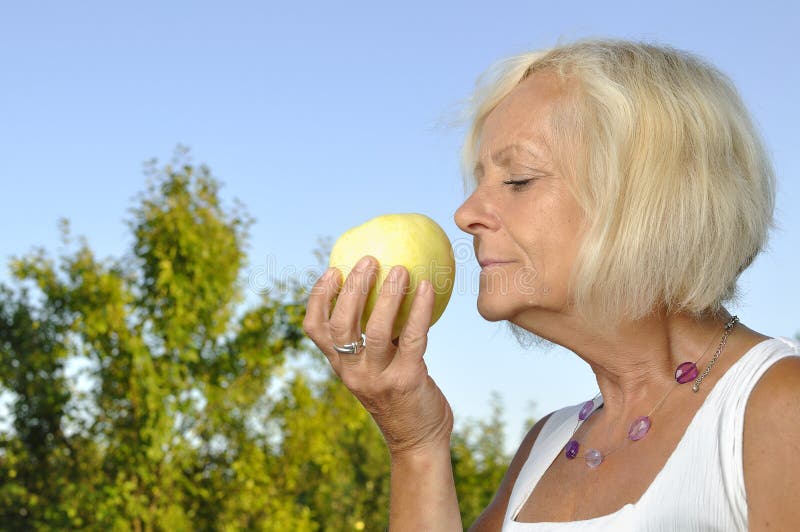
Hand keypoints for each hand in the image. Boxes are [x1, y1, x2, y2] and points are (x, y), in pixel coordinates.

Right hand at [303, 255, 453, 454]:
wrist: (418, 441)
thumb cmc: (401, 396)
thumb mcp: (378, 369)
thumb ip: (377, 339)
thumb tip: (389, 289)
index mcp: (341, 366)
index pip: (315, 329)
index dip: (318, 297)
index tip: (332, 270)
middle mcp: (353, 372)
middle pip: (341, 324)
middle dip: (352, 288)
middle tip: (369, 260)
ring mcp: (378, 378)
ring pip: (376, 330)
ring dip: (387, 295)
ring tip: (399, 269)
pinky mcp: (407, 381)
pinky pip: (414, 338)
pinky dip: (420, 310)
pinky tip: (428, 288)